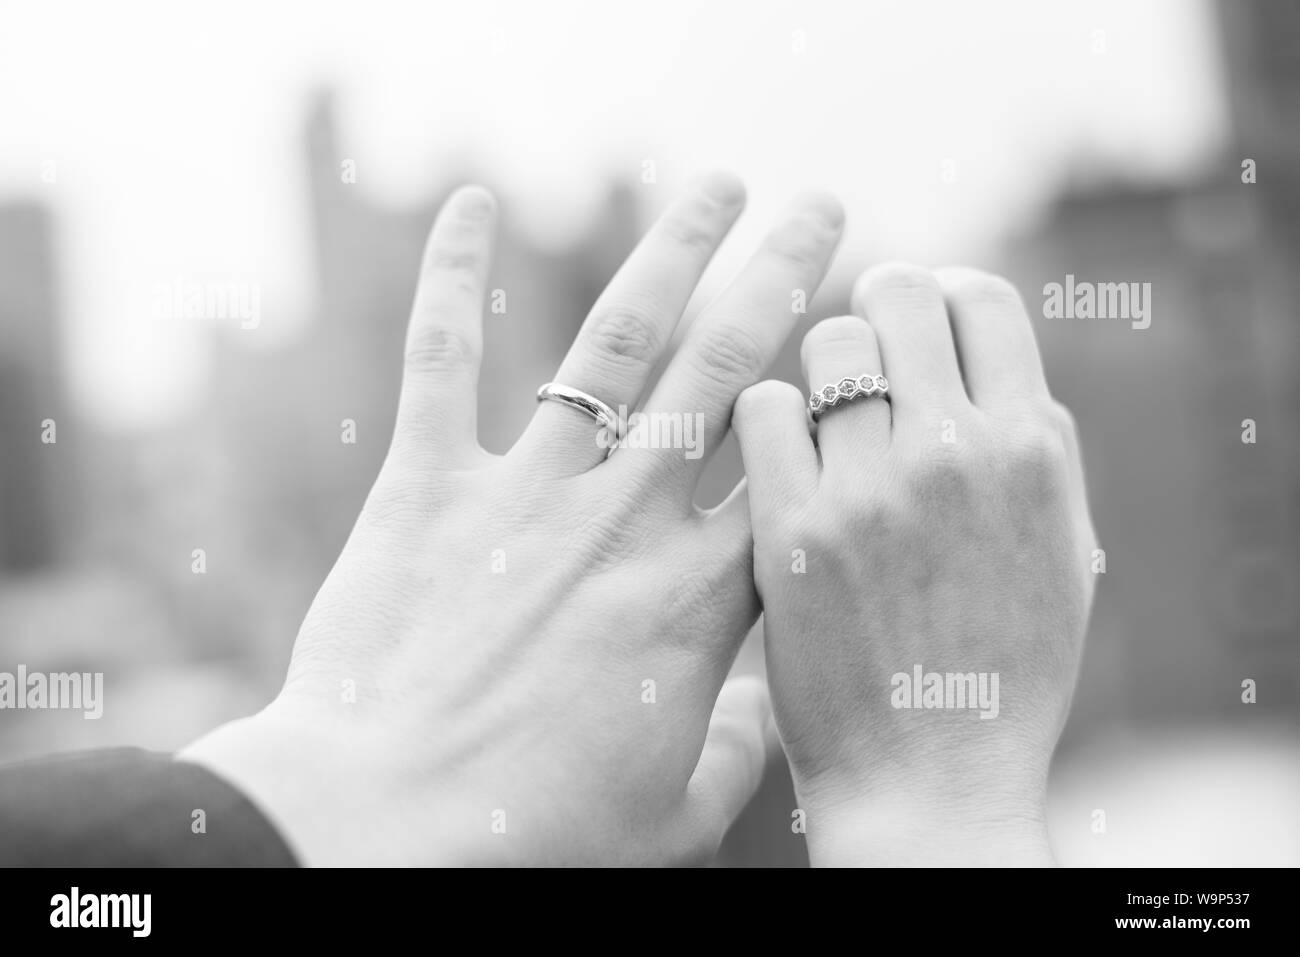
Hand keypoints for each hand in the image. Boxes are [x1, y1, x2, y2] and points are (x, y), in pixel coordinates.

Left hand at [180, 176, 844, 864]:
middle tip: (826, 207)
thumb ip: (738, 753)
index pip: (795, 469)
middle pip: (728, 369)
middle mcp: (626, 521)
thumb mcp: (672, 819)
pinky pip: (444, 358)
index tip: (859, 354)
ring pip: (618, 341)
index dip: (832, 402)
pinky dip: (454, 274)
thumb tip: (764, 715)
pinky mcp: (429, 484)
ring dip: (673, 249)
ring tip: (718, 184)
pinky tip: (471, 200)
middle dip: (786, 274)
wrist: (382, 827)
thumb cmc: (534, 836)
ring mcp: (528, 491)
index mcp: (700, 600)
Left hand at [733, 265, 1095, 865]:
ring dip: (822, 371)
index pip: (983, 299)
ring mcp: (869, 489)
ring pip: (824, 343)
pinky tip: (778, 462)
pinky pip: (763, 410)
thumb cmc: (1003, 672)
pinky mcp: (791, 531)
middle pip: (898, 295)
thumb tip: (980, 361)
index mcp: (1033, 451)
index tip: (923, 320)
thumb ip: (1030, 448)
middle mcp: (955, 452)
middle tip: (864, 352)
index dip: (946, 296)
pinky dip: (768, 422)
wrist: (932, 781)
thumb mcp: (1062, 552)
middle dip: (878, 312)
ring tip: (824, 421)